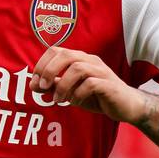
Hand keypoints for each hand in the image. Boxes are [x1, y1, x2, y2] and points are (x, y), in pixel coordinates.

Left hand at [29, 48, 145, 123]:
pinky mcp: (109, 85)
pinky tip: (75, 102)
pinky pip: (91, 84)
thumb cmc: (97, 97)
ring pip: (78, 68)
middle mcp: (90, 61)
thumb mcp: (71, 92)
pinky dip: (78, 93)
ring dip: (63, 85)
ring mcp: (101, 71)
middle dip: (50, 70)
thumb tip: (33, 85)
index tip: (35, 82)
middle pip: (66, 55)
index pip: (56, 50)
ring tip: (59, 100)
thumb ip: (54, 87)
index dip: (42, 64)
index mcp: (80, 59)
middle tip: (42, 87)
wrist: (125, 106)